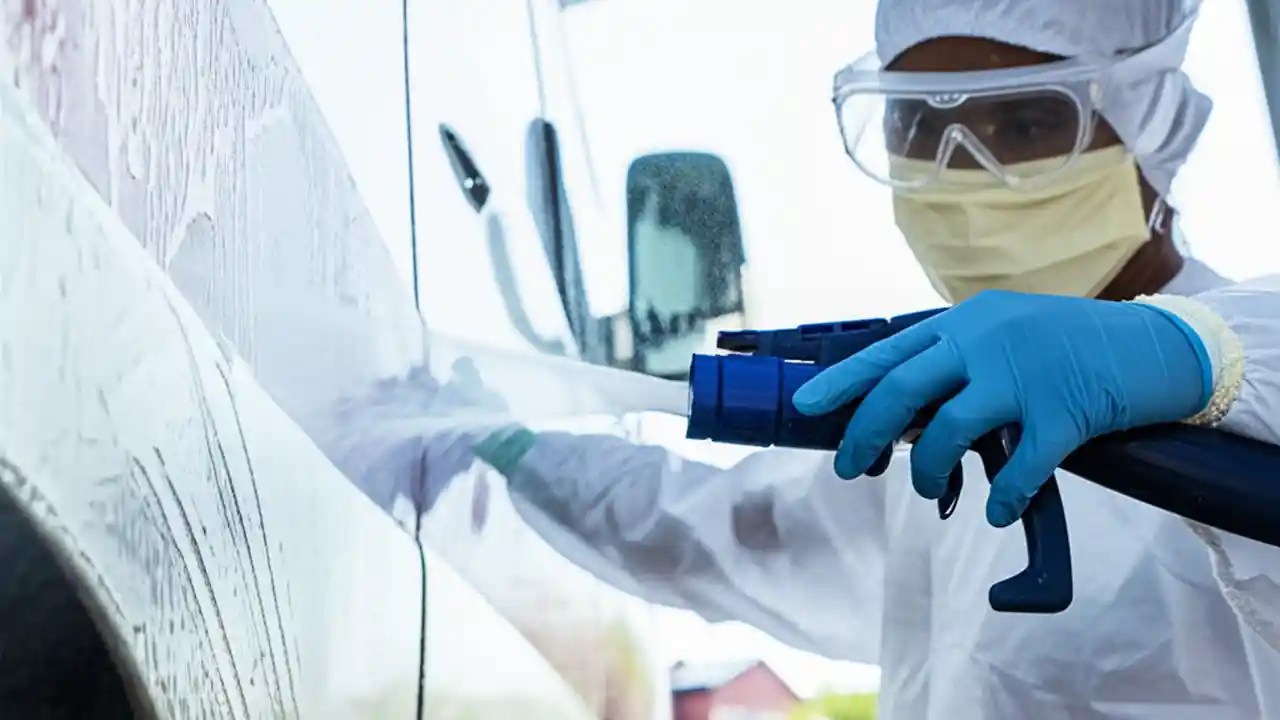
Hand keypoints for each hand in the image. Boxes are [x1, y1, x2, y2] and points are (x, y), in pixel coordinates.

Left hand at [792, 290, 1210, 526]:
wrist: (1154, 345)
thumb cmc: (1068, 344)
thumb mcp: (1004, 333)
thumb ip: (956, 362)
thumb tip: (902, 413)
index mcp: (966, 322)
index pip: (889, 351)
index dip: (842, 380)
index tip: (805, 406)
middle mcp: (986, 341)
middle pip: (903, 389)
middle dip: (867, 434)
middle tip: (851, 467)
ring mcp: (1025, 376)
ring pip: (949, 431)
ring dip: (929, 471)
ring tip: (932, 491)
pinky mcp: (1065, 413)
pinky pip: (1019, 468)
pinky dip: (1000, 497)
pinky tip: (993, 511)